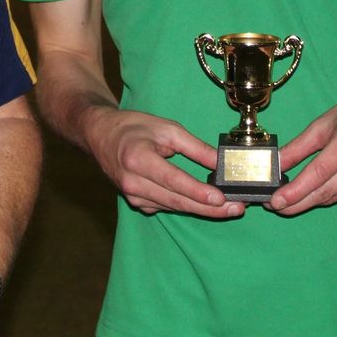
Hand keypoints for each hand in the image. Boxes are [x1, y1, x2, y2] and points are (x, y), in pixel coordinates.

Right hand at [84, 106, 242, 217]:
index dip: (198, 192)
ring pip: (174, 208)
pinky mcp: (136, 203)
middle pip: (177, 201)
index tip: (222, 198)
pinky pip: (166, 207)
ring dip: (202, 209)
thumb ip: (194, 147)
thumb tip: (221, 163)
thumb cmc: (132, 127)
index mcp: (138, 160)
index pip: (174, 181)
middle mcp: (133, 183)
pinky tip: (205, 204)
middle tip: (237, 208)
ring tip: (230, 207)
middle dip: (210, 208)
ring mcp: (132, 196)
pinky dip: (186, 206)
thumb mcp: (165, 128)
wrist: (99, 135)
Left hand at [270, 85, 336, 214]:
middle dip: (298, 202)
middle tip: (274, 206)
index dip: (296, 191)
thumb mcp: (324, 121)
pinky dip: (328, 195)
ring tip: (288, 201)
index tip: (275, 200)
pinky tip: (314, 192)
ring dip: (310, 201)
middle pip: (326, 191)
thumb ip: (299, 145)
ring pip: (335, 196)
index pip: (319, 173)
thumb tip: (277, 164)